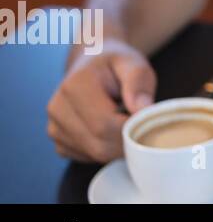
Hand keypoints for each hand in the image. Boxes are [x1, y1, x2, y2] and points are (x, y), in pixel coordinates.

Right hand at [46, 38, 155, 162]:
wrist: (92, 63)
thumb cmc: (116, 64)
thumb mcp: (133, 63)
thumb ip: (138, 83)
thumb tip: (142, 110)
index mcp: (74, 87)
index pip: (105, 125)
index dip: (131, 129)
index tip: (149, 120)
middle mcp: (57, 109)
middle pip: (99, 145)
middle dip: (128, 141)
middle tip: (143, 124)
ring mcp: (54, 128)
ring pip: (95, 155)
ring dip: (118, 145)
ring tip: (124, 120)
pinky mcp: (59, 142)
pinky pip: (88, 158)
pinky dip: (106, 149)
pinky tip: (111, 129)